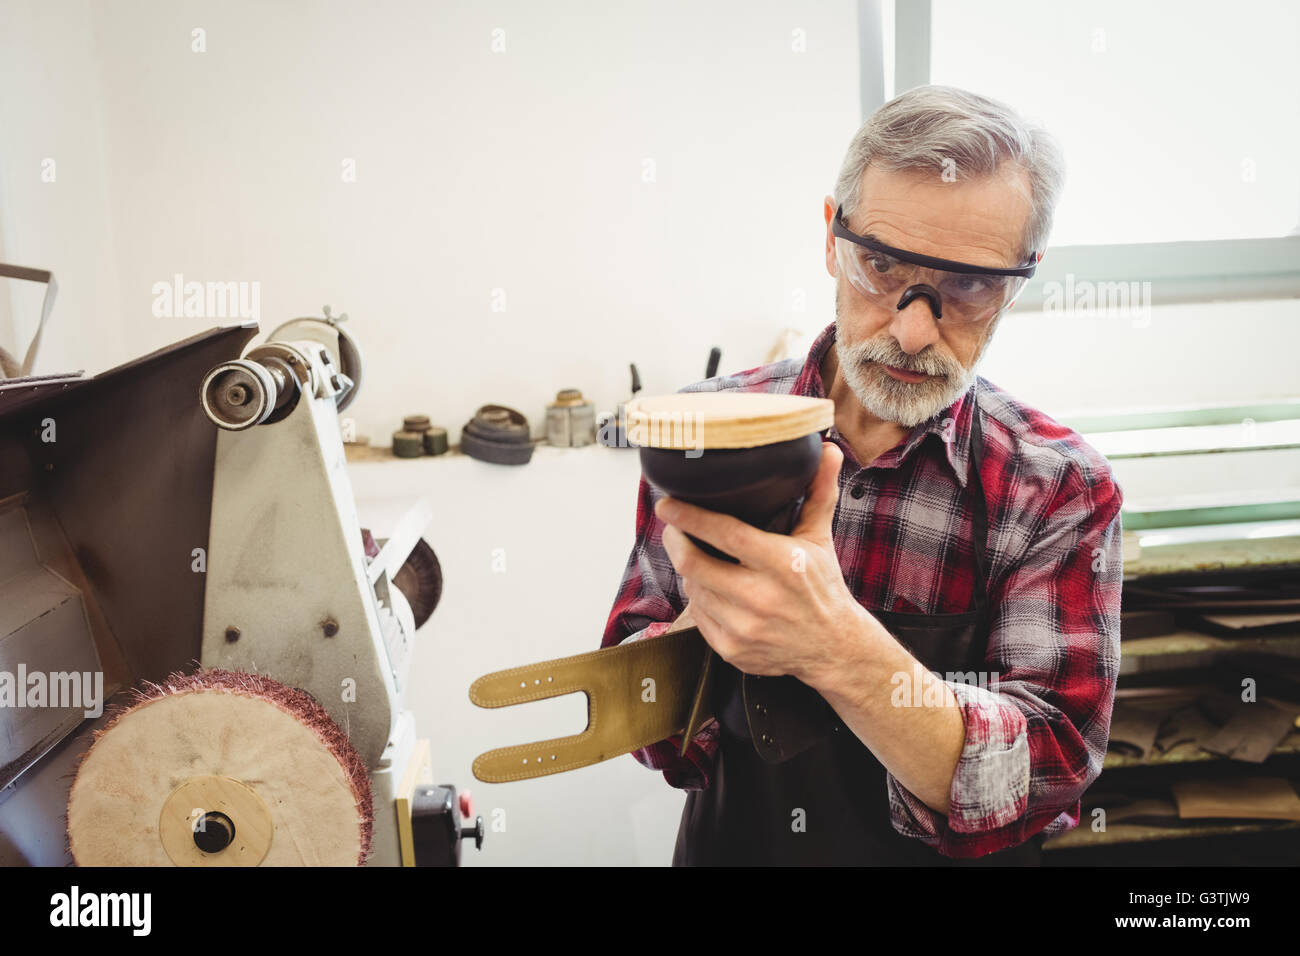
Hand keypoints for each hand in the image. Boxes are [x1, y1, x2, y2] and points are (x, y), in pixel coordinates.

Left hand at [655, 441, 872, 686]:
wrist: (833, 648)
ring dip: (689, 569)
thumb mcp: (820, 538)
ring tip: (698, 556)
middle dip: (674, 540)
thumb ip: (818, 492)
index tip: (667, 504)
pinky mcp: (731, 650)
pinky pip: (697, 615)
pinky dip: (699, 598)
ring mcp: (744, 628)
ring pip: (693, 588)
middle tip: (672, 526)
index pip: (725, 534)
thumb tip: (828, 450)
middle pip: (694, 563)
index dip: (690, 517)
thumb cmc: (822, 587)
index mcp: (783, 564)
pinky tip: (711, 589)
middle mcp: (761, 598)